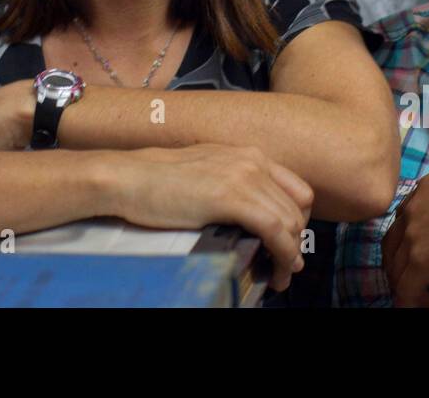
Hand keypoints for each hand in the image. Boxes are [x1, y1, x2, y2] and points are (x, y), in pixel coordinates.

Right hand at [109, 144, 312, 291]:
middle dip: (297, 242)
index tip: (290, 242)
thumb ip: (234, 185)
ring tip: (280, 274)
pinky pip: (274, 229)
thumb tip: (252, 216)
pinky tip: (277, 268)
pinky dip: (283, 253)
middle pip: (297, 209)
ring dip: (291, 254)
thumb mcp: (208, 173)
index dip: (299, 221)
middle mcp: (252, 161)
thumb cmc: (158, 180)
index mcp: (249, 154)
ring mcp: (243, 176)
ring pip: (289, 222)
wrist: (129, 177)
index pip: (297, 190)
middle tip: (287, 266)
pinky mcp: (230, 196)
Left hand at [381, 158, 428, 306]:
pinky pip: (406, 288)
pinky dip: (410, 300)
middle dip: (396, 261)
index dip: (407, 237)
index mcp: (422, 190)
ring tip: (415, 295)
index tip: (416, 248)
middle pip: (392, 243)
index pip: (404, 218)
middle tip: (406, 276)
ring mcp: (414, 237)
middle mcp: (411, 212)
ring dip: (403, 283)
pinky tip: (421, 305)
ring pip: (396, 267)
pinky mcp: (422, 262)